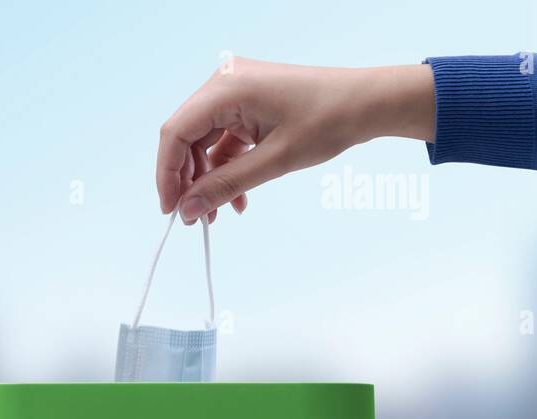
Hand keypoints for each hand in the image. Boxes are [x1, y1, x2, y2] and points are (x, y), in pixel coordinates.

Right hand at [156, 58, 434, 223]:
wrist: (368, 103)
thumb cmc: (329, 120)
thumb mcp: (274, 161)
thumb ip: (225, 185)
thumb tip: (187, 210)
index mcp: (226, 88)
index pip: (176, 133)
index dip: (167, 175)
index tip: (171, 210)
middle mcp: (224, 83)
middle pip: (185, 137)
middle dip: (187, 179)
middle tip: (193, 216)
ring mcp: (235, 92)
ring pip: (202, 141)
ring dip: (207, 178)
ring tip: (218, 213)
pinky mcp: (246, 103)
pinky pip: (222, 139)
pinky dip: (226, 167)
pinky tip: (237, 197)